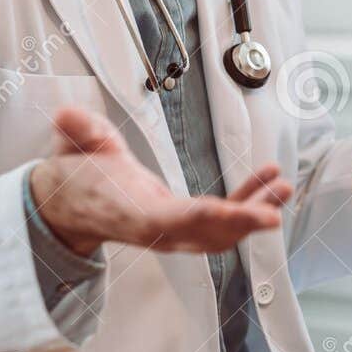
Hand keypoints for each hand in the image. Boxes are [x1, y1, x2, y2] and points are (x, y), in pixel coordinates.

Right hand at [31, 107, 291, 256]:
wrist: (71, 207)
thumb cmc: (77, 179)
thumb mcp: (71, 149)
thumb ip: (76, 132)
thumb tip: (68, 116)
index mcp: (128, 212)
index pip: (167, 221)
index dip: (201, 219)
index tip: (228, 215)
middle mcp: (155, 230)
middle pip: (203, 235)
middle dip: (240, 224)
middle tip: (274, 211)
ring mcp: (173, 232)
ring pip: (220, 232)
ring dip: (254, 212)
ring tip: (283, 187)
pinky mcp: (185, 224)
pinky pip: (222, 220)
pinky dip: (248, 204)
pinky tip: (269, 183)